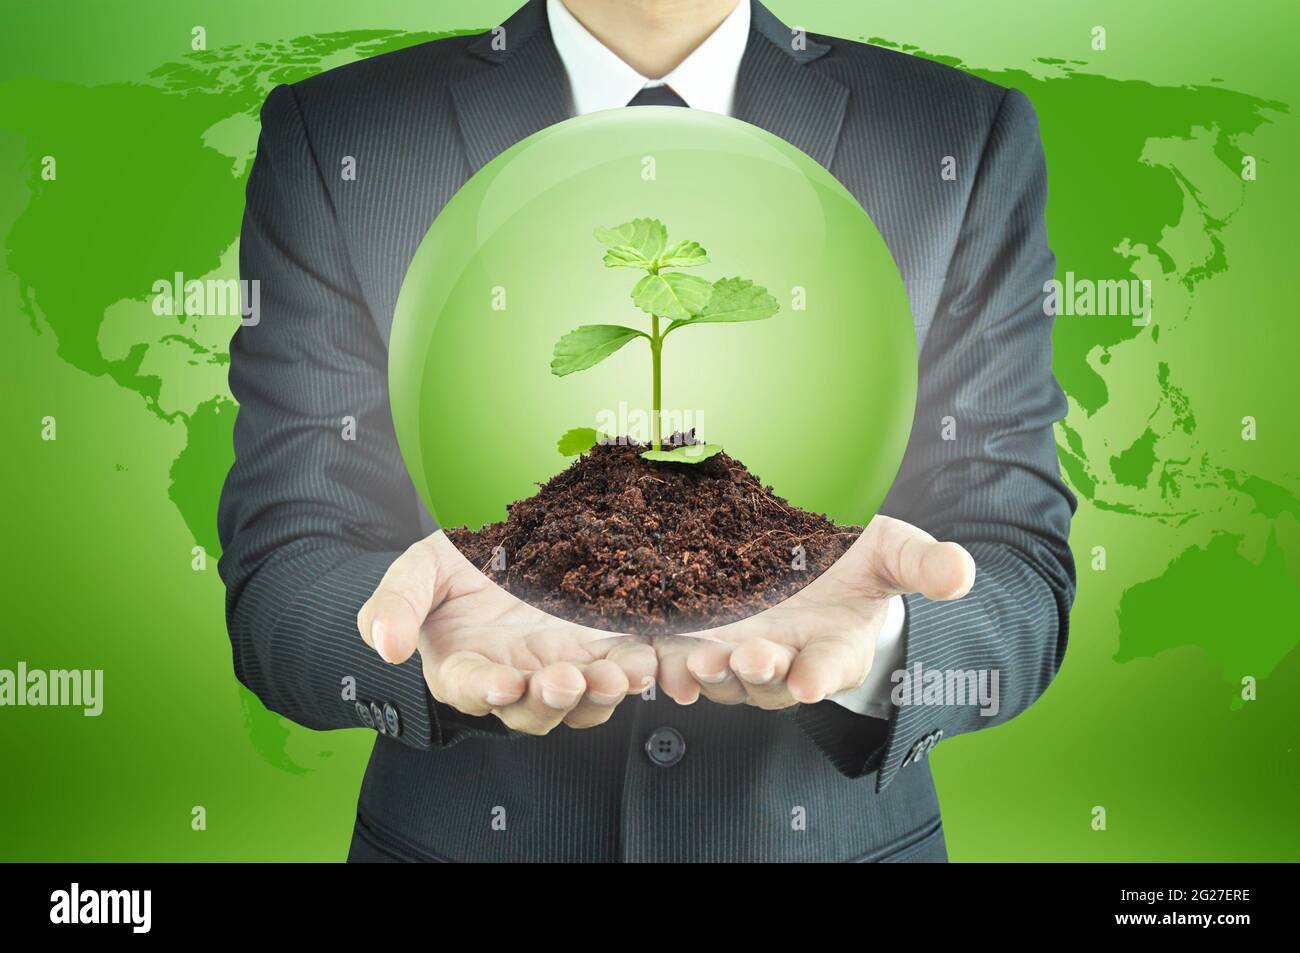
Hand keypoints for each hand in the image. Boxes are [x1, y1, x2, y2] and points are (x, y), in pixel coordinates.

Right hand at [358, 531, 655, 733]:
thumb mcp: (419, 571)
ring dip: (603, 693)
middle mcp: (516, 679)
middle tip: (567, 681)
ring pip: (584, 702)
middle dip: (552, 699)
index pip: (471, 688)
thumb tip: (385, 644)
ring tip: (621, 673)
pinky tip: (655, 659)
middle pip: (534, 710)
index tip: (501, 685)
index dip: (486, 691)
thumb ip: (395, 603)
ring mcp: (562, 667)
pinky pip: (625, 669)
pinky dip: (642, 670)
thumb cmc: (454, 568)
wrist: (503, 546)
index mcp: (465, 667)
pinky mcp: (601, 649)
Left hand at [653, 515, 975, 708]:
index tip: (808, 680)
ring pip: (725, 678)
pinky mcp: (705, 638)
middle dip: (760, 674)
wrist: (814, 560)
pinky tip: (656, 658)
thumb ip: (925, 565)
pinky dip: (670, 664)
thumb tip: (963, 573)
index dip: (820, 675)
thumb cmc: (861, 563)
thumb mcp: (895, 554)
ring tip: (700, 660)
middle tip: (748, 660)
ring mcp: (743, 654)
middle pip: (771, 681)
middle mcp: (788, 662)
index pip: (832, 669)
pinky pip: (683, 660)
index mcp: (837, 649)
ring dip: (712, 674)